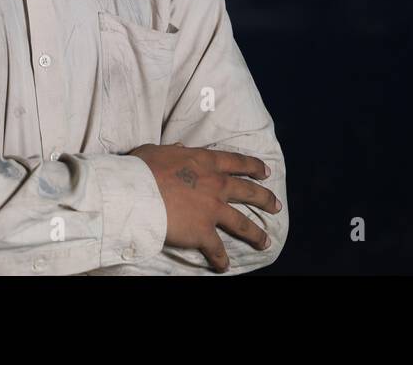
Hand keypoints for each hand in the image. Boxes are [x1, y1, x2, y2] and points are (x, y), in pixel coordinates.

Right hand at [127, 142, 281, 271]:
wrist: (136, 192)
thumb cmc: (143, 168)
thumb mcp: (159, 151)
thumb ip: (174, 150)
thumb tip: (179, 147)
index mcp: (206, 162)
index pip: (237, 162)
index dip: (254, 166)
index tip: (265, 172)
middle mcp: (215, 185)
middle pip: (249, 192)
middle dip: (265, 199)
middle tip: (276, 206)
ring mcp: (212, 209)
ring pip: (242, 223)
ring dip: (256, 234)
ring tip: (265, 242)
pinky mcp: (203, 232)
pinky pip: (216, 250)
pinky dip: (221, 260)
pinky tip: (224, 266)